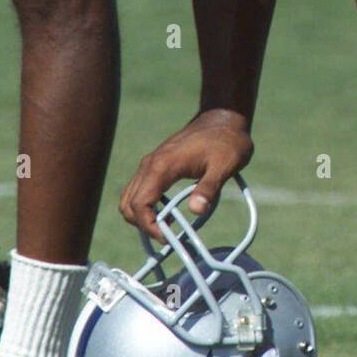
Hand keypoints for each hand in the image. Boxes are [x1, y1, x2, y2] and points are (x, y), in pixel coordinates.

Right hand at [119, 110, 253, 240]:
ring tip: (168, 227)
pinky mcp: (156, 164)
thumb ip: (209, 188)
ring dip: (142, 216)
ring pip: (130, 197)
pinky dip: (146, 206)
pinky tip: (168, 212)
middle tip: (168, 236)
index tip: (168, 238)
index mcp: (162, 166)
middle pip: (129, 204)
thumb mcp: (225, 166)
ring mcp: (151, 163)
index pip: (140, 204)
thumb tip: (196, 211)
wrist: (224, 118)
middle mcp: (150, 165)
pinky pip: (140, 190)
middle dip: (143, 225)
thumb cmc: (227, 141)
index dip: (149, 226)